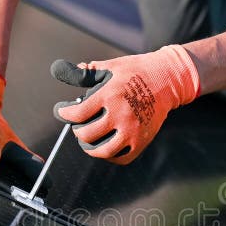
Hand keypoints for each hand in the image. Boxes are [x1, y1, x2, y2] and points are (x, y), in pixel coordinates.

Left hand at [51, 45, 199, 164]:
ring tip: (87, 140)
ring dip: (89, 147)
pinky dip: (108, 155)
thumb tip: (58, 69)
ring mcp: (132, 130)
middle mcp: (121, 115)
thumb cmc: (134, 72)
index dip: (64, 113)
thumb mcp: (109, 67)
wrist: (167, 79)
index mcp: (110, 95)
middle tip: (77, 125)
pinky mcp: (141, 141)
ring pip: (102, 151)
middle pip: (86, 134)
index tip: (62, 111)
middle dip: (77, 130)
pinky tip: (104, 146)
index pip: (78, 113)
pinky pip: (120, 157)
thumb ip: (83, 73)